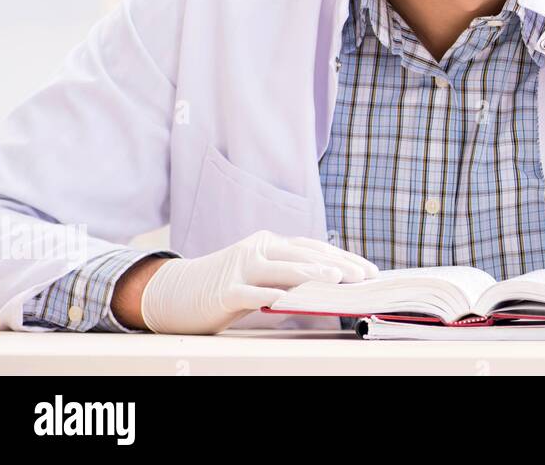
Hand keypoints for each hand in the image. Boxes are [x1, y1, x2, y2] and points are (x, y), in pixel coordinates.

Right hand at [139, 230, 378, 334]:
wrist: (175, 293)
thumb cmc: (227, 286)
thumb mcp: (261, 275)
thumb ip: (290, 275)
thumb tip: (333, 284)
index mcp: (270, 243)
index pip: (315, 247)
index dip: (344, 257)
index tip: (369, 270)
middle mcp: (258, 249)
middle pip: (304, 254)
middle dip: (338, 264)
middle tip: (364, 276)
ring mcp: (240, 268)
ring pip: (282, 268)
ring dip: (311, 273)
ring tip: (337, 279)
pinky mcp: (224, 290)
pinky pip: (252, 293)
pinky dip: (271, 297)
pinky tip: (288, 301)